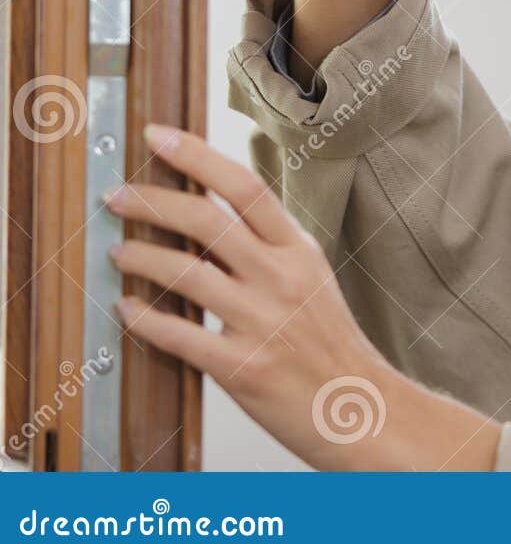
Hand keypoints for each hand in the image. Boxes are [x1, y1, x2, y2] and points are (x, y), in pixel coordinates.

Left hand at [109, 124, 500, 470]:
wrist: (358, 407)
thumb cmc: (331, 345)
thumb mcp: (312, 279)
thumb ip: (270, 248)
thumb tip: (214, 215)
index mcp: (301, 251)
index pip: (246, 186)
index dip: (197, 155)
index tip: (159, 136)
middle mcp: (281, 278)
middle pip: (206, 219)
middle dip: (150, 201)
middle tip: (118, 195)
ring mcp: (261, 321)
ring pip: (183, 272)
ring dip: (139, 257)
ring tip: (119, 252)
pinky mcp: (240, 366)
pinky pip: (176, 333)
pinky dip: (143, 318)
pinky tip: (128, 307)